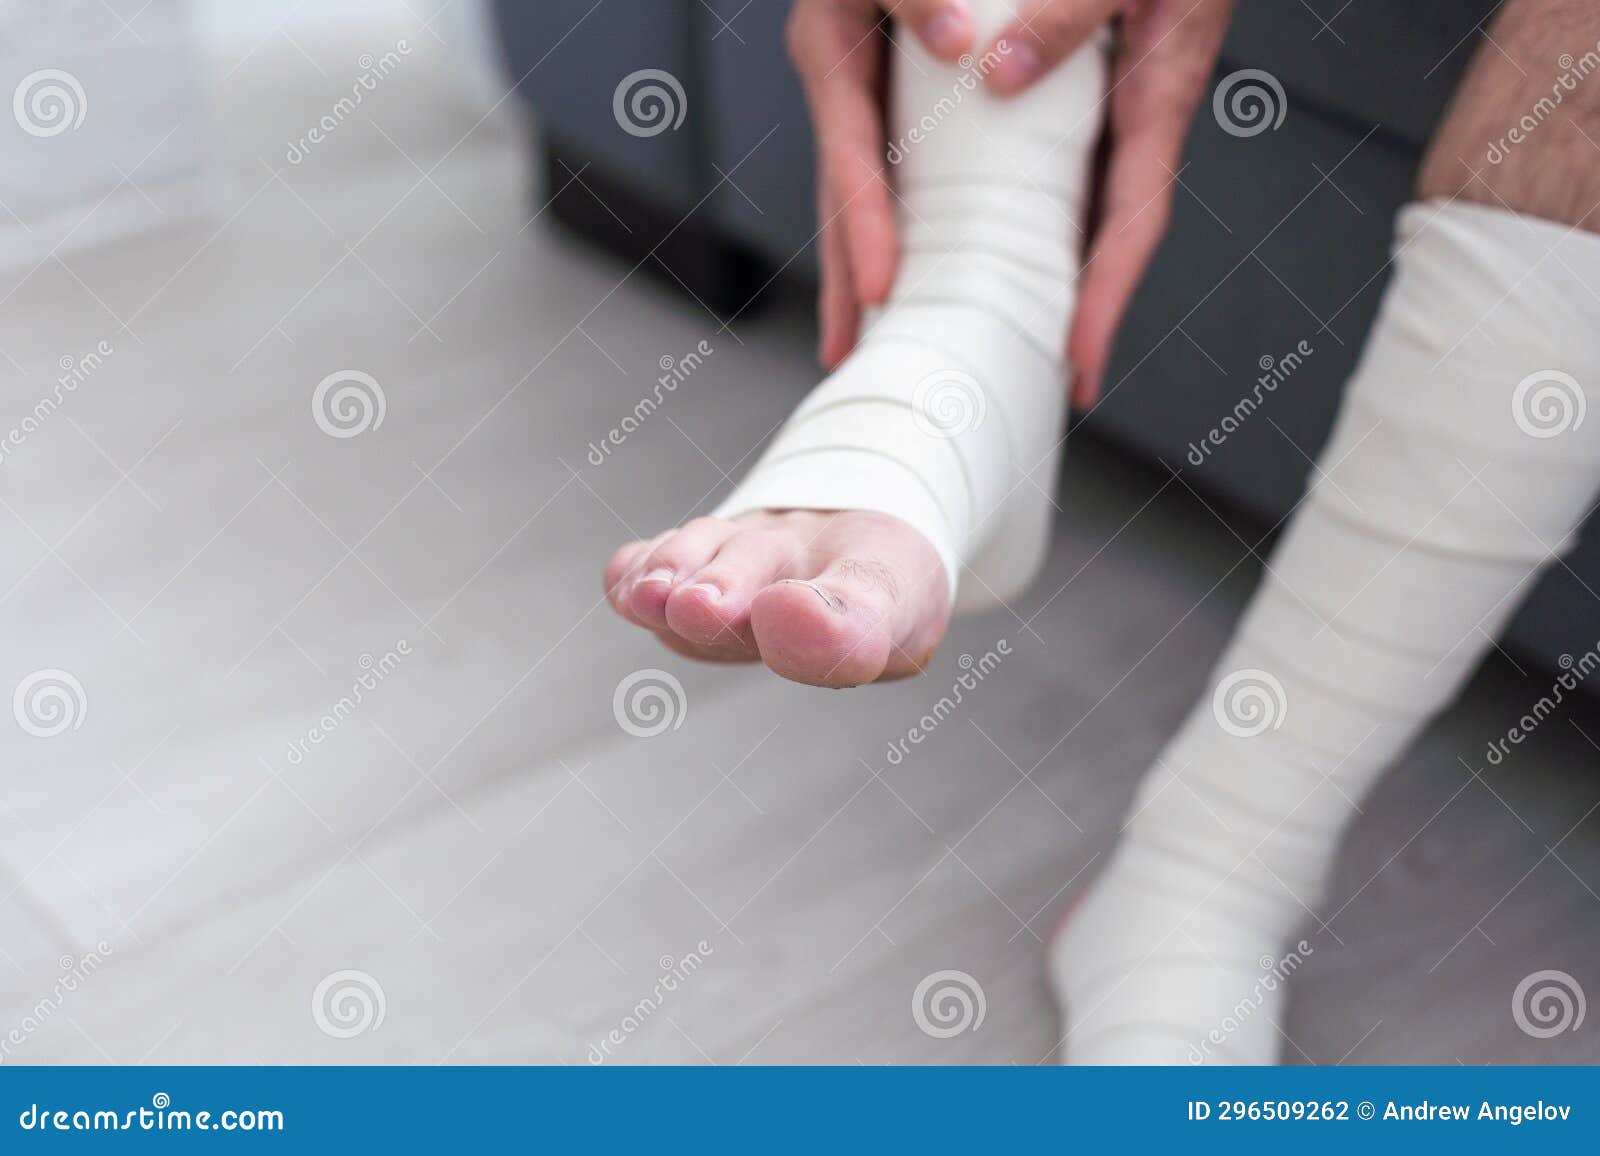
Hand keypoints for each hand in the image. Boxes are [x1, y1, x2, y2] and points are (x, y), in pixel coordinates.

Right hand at [786, 0, 978, 366]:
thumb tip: (963, 45)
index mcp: (834, 44)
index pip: (849, 153)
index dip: (864, 224)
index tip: (879, 287)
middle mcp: (844, 77)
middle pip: (845, 196)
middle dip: (848, 279)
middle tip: (851, 354)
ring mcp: (867, 94)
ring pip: (865, 194)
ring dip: (866, 268)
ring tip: (868, 340)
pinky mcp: (894, 101)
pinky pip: (893, 174)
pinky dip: (899, 227)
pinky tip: (910, 271)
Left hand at [980, 0, 1234, 407]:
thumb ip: (1076, 10)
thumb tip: (1004, 70)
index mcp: (1158, 95)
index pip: (1132, 220)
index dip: (1106, 296)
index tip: (1080, 359)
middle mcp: (1133, 118)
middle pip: (1095, 237)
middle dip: (1066, 314)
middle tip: (1023, 379)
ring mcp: (1108, 112)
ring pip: (1067, 208)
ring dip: (1034, 271)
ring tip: (986, 330)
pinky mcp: (1084, 95)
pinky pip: (1046, 167)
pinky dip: (1013, 211)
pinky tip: (972, 239)